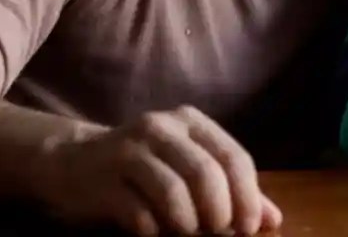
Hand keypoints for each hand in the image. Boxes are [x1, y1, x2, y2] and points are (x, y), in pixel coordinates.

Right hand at [34, 105, 282, 235]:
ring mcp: (129, 150)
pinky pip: (138, 212)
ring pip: (173, 191)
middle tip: (218, 233)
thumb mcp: (189, 167)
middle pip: (206, 173)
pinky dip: (154, 229)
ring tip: (187, 232)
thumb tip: (273, 220)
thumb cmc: (145, 167)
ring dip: (187, 223)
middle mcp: (161, 127)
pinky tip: (155, 232)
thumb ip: (231, 189)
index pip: (233, 156)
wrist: (74, 161)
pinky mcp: (103, 178)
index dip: (248, 195)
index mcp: (191, 121)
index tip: (250, 227)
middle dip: (219, 212)